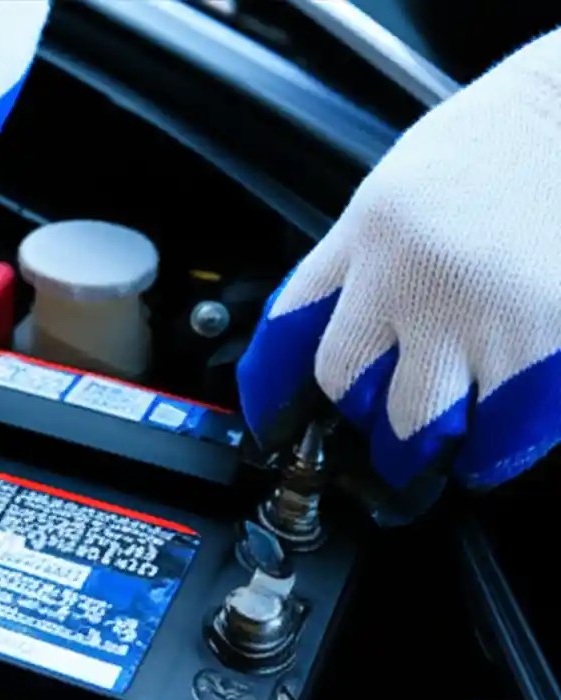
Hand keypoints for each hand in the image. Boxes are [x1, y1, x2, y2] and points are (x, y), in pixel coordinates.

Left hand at [238, 28, 560, 491]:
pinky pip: (510, 427)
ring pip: (425, 424)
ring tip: (446, 448)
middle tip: (383, 439)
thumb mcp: (402, 189)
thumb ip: (364, 259)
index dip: (272, 389)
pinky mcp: (548, 340)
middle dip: (361, 422)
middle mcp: (411, 277)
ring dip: (431, 447)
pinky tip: (502, 433)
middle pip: (346, 386)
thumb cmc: (502, 145)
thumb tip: (340, 332)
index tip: (275, 423)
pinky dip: (503, 443)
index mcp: (368, 232)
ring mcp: (480, 312)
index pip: (289, 328)